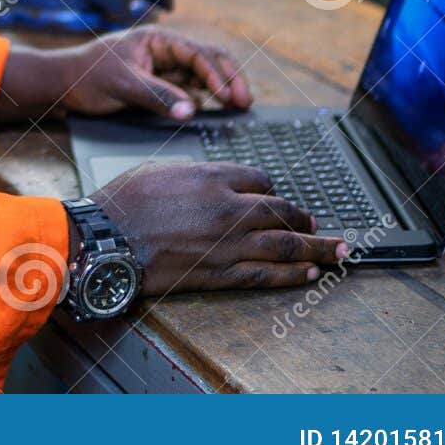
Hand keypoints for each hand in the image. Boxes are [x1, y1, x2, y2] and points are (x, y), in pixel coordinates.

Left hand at [58, 26, 250, 119]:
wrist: (64, 86)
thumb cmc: (88, 75)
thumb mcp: (123, 84)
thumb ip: (157, 96)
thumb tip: (191, 111)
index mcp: (158, 39)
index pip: (197, 53)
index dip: (217, 75)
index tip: (229, 97)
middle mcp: (165, 51)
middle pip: (208, 60)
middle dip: (229, 78)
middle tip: (245, 102)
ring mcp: (164, 68)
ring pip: (201, 77)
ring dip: (220, 89)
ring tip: (237, 108)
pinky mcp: (161, 85)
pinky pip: (189, 91)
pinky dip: (204, 99)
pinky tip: (215, 111)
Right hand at [97, 161, 346, 293]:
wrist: (106, 240)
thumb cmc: (125, 202)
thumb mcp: (163, 170)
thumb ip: (198, 175)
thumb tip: (217, 181)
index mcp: (213, 178)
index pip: (261, 180)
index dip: (273, 190)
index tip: (277, 197)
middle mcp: (228, 209)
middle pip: (282, 211)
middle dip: (306, 219)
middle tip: (320, 224)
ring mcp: (228, 244)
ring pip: (285, 245)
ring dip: (317, 248)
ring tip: (338, 251)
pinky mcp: (220, 273)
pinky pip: (266, 275)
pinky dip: (292, 275)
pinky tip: (310, 274)